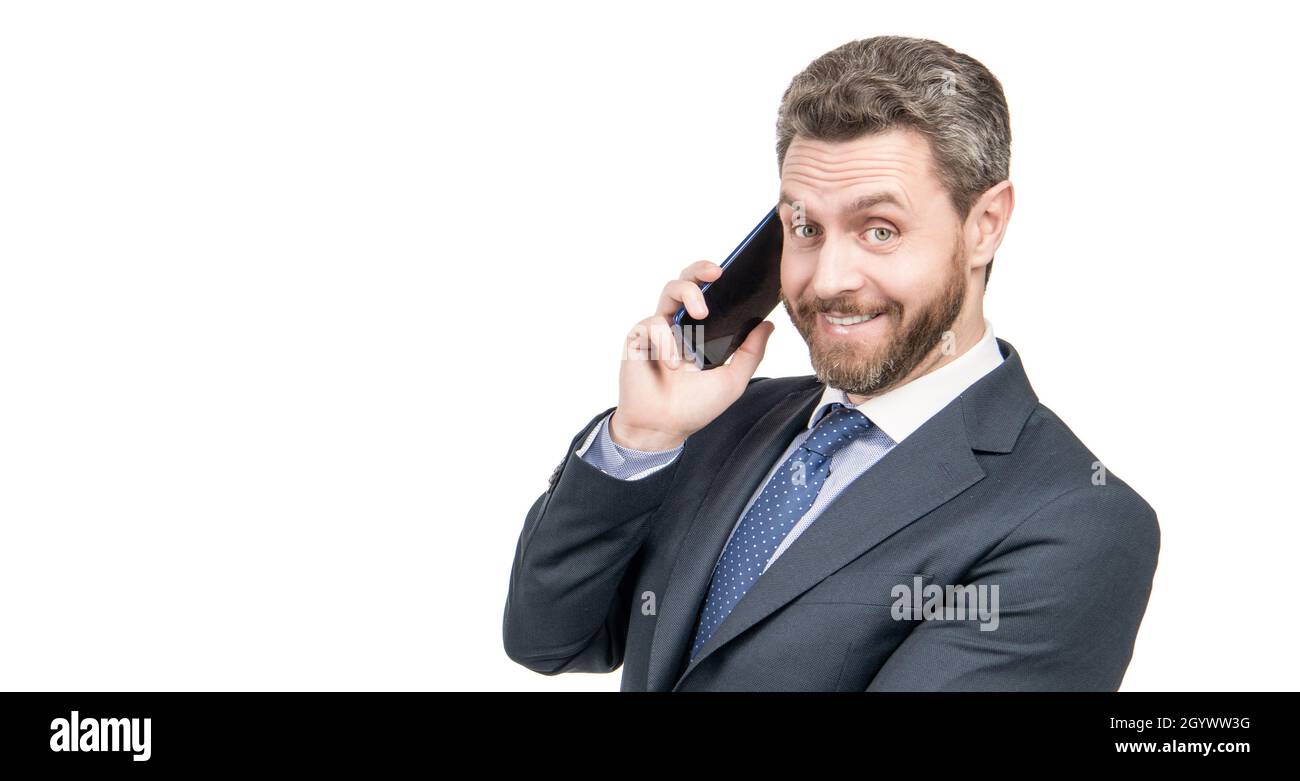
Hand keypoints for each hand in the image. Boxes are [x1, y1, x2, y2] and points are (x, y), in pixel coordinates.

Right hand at [611, 260, 774, 450]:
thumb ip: (751, 353)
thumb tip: (768, 324)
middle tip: (717, 273)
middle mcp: (680, 325)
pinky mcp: (639, 338)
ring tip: (700, 314)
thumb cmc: (693, 407)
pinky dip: (665, 342)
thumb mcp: (732, 381)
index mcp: (701, 331)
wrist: (662, 428)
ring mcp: (659, 329)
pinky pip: (653, 324)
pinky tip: (671, 364)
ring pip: (669, 291)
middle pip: (687, 281)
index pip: (710, 295)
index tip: (737, 271)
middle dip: (700, 269)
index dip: (719, 280)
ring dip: (687, 294)